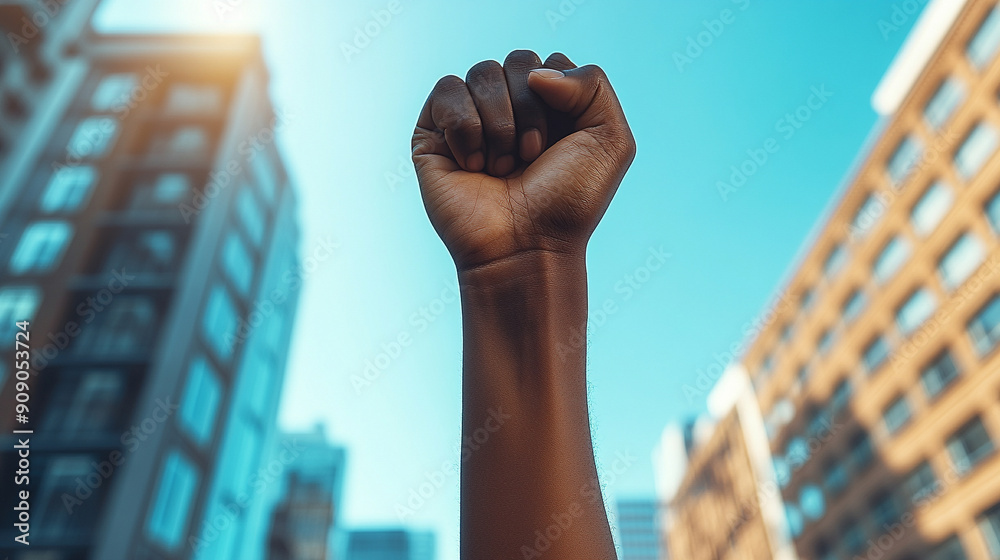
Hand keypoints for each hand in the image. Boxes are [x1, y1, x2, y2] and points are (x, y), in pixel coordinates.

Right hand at [412, 50, 635, 272]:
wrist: (525, 247)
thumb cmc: (568, 202)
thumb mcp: (611, 139)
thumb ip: (593, 82)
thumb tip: (535, 73)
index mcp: (551, 105)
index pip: (550, 63)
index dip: (560, 98)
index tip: (561, 144)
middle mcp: (510, 108)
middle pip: (517, 62)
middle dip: (530, 111)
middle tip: (531, 157)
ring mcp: (471, 118)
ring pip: (482, 73)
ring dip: (500, 124)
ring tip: (503, 167)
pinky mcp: (434, 133)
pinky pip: (447, 90)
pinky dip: (465, 127)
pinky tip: (473, 164)